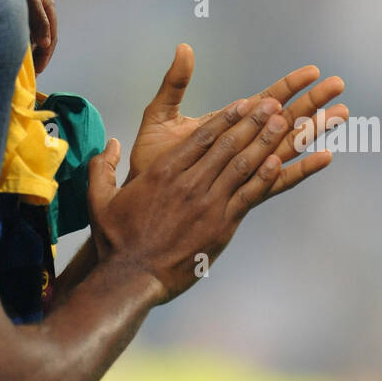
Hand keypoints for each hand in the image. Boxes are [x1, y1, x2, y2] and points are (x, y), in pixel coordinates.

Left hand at [25, 0, 57, 74]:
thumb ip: (39, 20)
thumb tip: (47, 44)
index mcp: (49, 8)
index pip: (51, 39)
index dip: (44, 58)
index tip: (36, 73)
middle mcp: (43, 8)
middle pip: (44, 38)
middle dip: (37, 55)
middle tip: (29, 71)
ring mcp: (32, 6)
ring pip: (34, 33)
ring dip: (29, 47)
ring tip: (20, 60)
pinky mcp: (21, 5)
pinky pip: (25, 27)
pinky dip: (22, 37)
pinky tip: (13, 42)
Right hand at [87, 92, 294, 303]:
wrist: (132, 277)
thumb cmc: (116, 239)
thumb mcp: (99, 199)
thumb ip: (103, 167)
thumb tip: (110, 144)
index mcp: (164, 172)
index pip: (202, 137)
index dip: (226, 118)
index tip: (243, 103)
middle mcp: (189, 183)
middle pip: (227, 145)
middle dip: (252, 121)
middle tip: (272, 103)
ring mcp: (207, 204)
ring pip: (241, 165)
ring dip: (263, 142)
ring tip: (282, 122)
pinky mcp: (221, 226)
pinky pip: (247, 196)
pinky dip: (265, 178)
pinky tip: (279, 162)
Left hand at [128, 45, 346, 199]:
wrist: (141, 200)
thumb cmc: (151, 160)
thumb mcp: (159, 116)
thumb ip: (175, 83)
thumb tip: (184, 47)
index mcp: (228, 125)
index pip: (264, 99)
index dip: (289, 84)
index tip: (312, 71)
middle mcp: (242, 146)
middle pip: (285, 119)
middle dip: (312, 101)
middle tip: (339, 85)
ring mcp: (245, 169)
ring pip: (287, 146)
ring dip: (315, 129)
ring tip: (341, 114)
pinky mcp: (242, 193)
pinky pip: (276, 180)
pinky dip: (299, 168)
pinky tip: (323, 156)